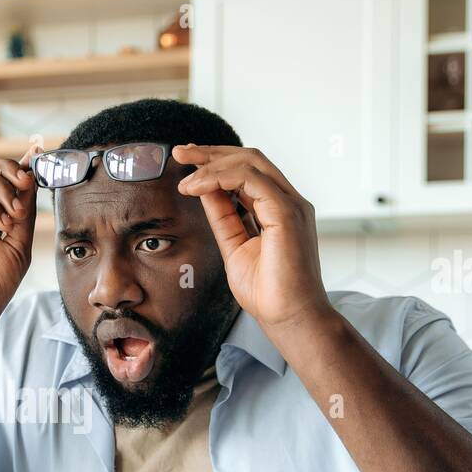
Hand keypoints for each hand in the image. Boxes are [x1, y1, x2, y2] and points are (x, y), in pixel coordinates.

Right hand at [0, 153, 38, 333]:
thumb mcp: (19, 243)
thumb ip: (23, 210)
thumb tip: (30, 175)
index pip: (0, 179)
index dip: (18, 165)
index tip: (38, 153)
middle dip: (11, 171)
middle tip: (27, 185)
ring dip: (3, 189)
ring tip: (15, 217)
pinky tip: (2, 225)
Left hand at [173, 145, 330, 332]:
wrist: (290, 319)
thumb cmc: (268, 293)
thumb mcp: (235, 247)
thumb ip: (224, 217)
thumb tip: (205, 191)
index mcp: (279, 209)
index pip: (248, 171)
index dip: (216, 162)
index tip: (187, 162)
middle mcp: (288, 202)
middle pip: (250, 158)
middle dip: (212, 152)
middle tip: (180, 152)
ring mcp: (290, 205)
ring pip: (250, 162)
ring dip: (212, 163)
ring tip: (184, 175)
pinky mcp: (286, 213)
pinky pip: (250, 180)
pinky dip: (219, 177)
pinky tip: (197, 187)